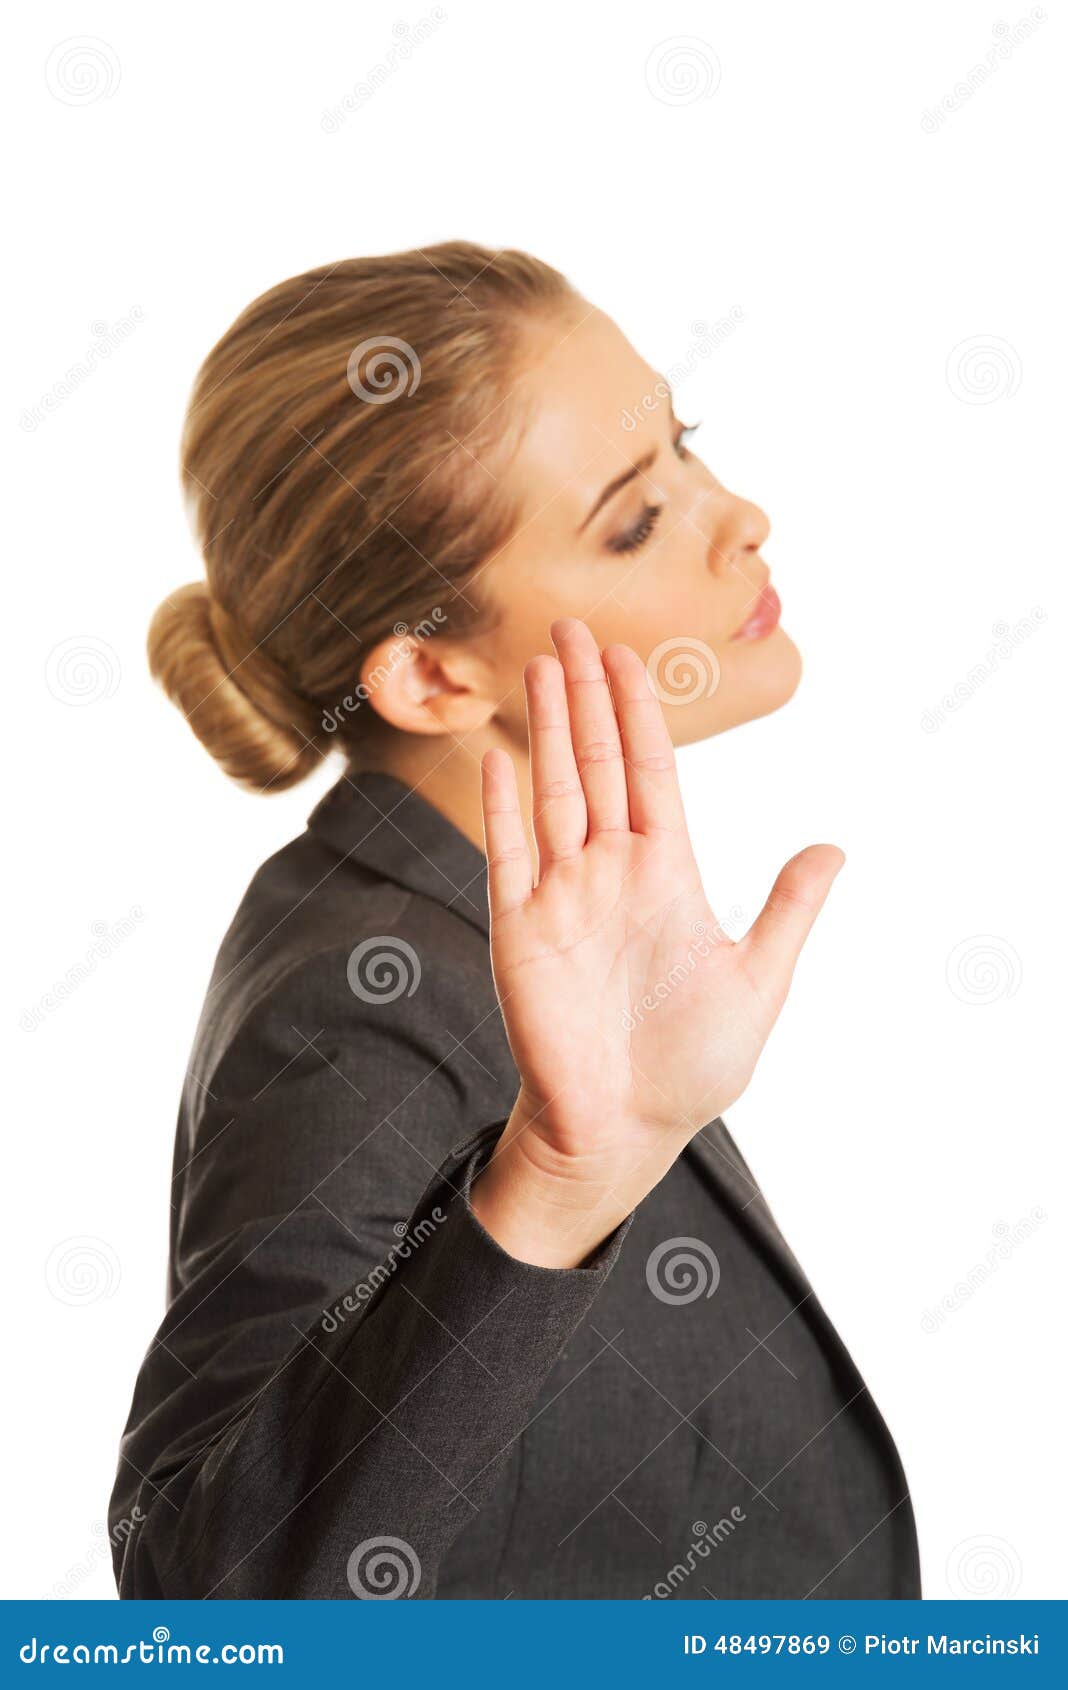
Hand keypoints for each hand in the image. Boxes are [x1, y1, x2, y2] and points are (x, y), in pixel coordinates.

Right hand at [470, 617, 843, 1266]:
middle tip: (572, 626)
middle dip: (585, 694)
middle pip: (594, 762)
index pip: (650, 772)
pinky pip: (508, 850)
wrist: (621, 1128)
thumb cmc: (691, 1066)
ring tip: (539, 664)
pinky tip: (499, 754)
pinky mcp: (520, 926)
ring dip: (545, 726)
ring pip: (552, 790)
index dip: (638, 712)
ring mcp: (561, 894)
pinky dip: (503, 803)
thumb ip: (787, 910)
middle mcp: (609, 871)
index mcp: (665, 874)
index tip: (629, 655)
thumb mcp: (758, 982)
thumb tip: (834, 847)